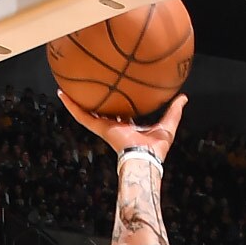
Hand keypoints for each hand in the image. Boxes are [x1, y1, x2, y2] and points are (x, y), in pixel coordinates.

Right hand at [62, 91, 182, 160]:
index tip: (114, 92)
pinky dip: (71, 106)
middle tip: (89, 87)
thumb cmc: (157, 147)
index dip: (116, 103)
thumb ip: (174, 111)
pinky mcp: (99, 127)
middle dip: (95, 100)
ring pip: (86, 112)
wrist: (145, 157)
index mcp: (127, 126)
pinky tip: (62, 94)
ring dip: (75, 101)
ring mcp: (104, 126)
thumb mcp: (168, 124)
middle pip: (101, 110)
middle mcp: (114, 126)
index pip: (120, 112)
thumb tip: (183, 97)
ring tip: (65, 88)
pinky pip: (82, 115)